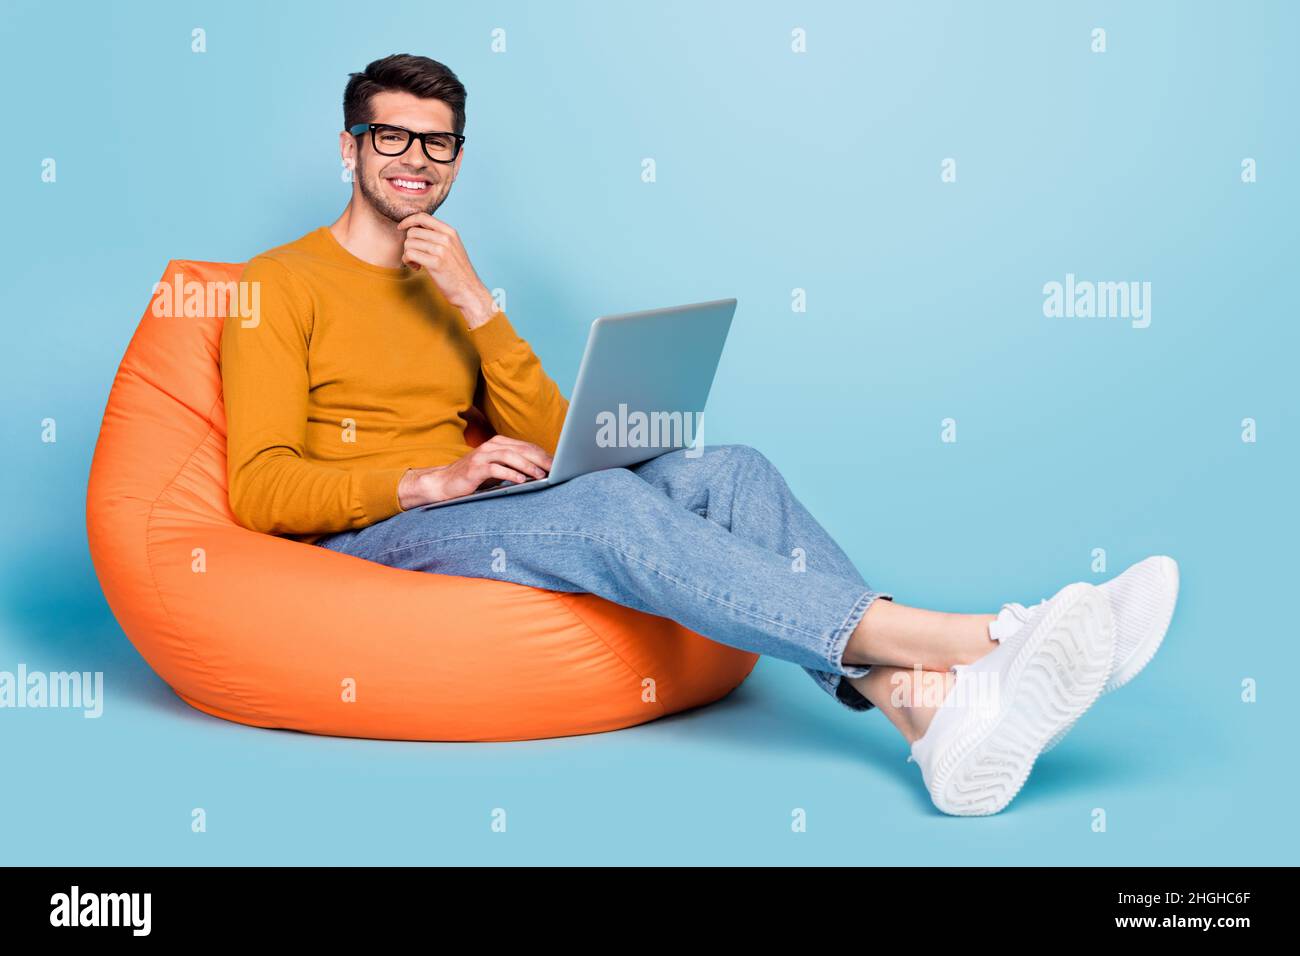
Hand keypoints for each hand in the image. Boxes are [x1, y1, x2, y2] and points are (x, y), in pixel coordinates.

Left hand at [396, 212, 496, 328]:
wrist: (468, 290)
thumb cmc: (457, 271)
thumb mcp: (452, 247)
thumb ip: (438, 235)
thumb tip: (415, 226)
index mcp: (450, 232)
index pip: (423, 217)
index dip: (408, 220)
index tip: (401, 228)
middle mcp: (446, 238)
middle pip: (412, 231)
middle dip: (408, 243)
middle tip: (415, 255)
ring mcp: (441, 250)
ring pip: (409, 243)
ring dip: (408, 254)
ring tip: (417, 263)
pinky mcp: (435, 263)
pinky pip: (410, 254)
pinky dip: (408, 261)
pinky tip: (416, 268)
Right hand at [398, 436, 552, 508]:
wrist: (444, 483)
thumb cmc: (475, 478)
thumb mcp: (498, 470)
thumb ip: (515, 467)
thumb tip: (542, 472)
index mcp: (499, 443)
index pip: (526, 446)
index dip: (543, 454)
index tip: (559, 464)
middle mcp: (491, 445)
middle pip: (521, 449)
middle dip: (540, 459)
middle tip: (556, 468)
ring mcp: (482, 456)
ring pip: (510, 456)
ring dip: (527, 466)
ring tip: (541, 475)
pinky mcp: (474, 468)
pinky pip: (496, 469)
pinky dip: (510, 474)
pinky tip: (521, 481)